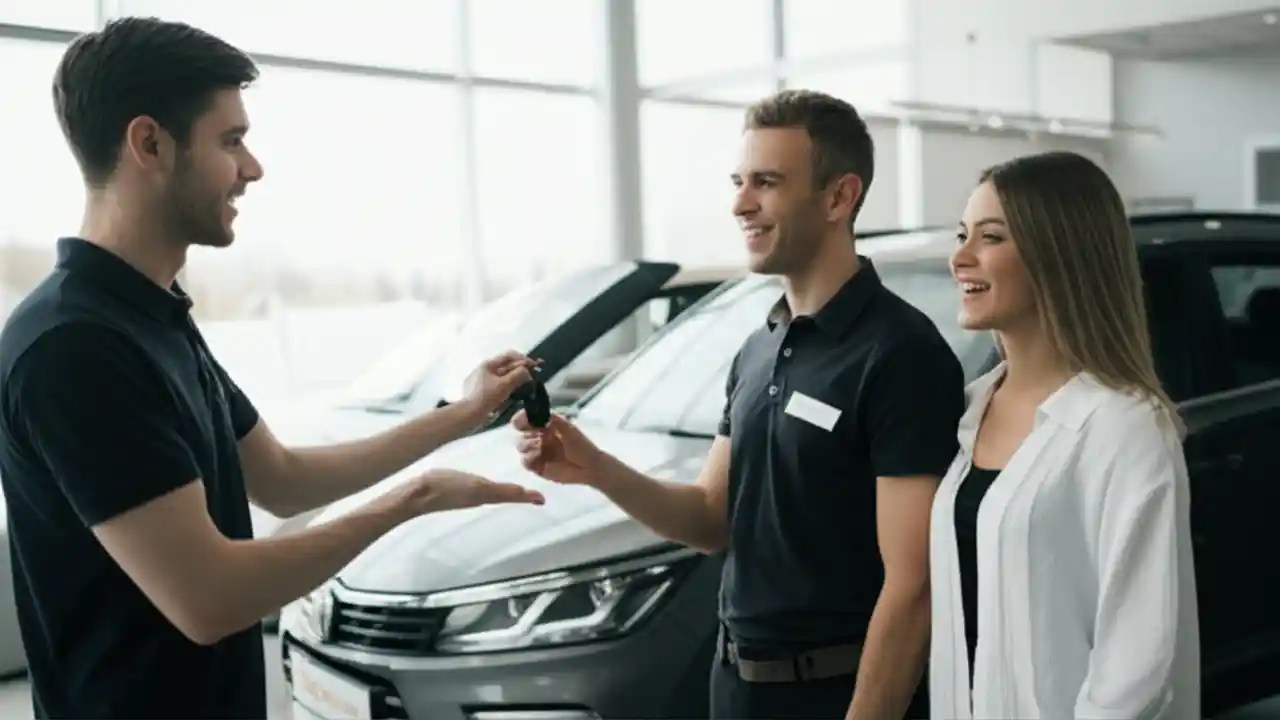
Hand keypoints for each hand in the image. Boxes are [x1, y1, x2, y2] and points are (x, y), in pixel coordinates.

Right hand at [381, 468, 544, 520]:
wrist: (413, 494)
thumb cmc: (446, 488)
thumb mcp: (481, 487)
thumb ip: (508, 491)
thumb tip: (539, 499)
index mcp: (489, 495)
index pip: (514, 496)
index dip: (527, 495)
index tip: (542, 496)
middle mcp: (479, 496)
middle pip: (504, 495)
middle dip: (518, 492)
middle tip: (532, 485)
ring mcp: (464, 493)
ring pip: (491, 491)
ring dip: (504, 487)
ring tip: (512, 477)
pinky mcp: (452, 487)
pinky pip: (477, 485)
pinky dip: (487, 482)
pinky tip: (482, 476)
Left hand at [459, 350, 539, 419]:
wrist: (468, 415)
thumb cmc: (486, 397)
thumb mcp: (505, 384)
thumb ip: (518, 374)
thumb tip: (527, 370)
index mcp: (488, 364)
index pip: (509, 356)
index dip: (524, 359)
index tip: (534, 367)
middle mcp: (484, 370)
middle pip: (506, 366)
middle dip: (520, 370)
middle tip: (532, 378)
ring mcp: (481, 381)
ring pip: (503, 377)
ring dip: (515, 379)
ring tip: (525, 385)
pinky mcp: (481, 392)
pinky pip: (498, 386)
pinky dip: (507, 387)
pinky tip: (513, 394)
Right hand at [513, 411, 604, 487]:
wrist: (588, 466)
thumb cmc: (580, 445)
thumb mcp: (568, 428)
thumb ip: (552, 419)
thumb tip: (536, 412)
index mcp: (544, 426)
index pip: (525, 419)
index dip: (520, 419)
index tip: (520, 422)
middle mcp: (537, 438)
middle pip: (520, 434)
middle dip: (527, 434)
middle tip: (542, 436)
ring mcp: (536, 452)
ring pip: (521, 447)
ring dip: (529, 445)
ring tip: (542, 447)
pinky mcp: (536, 467)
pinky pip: (525, 461)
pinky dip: (530, 458)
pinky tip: (539, 457)